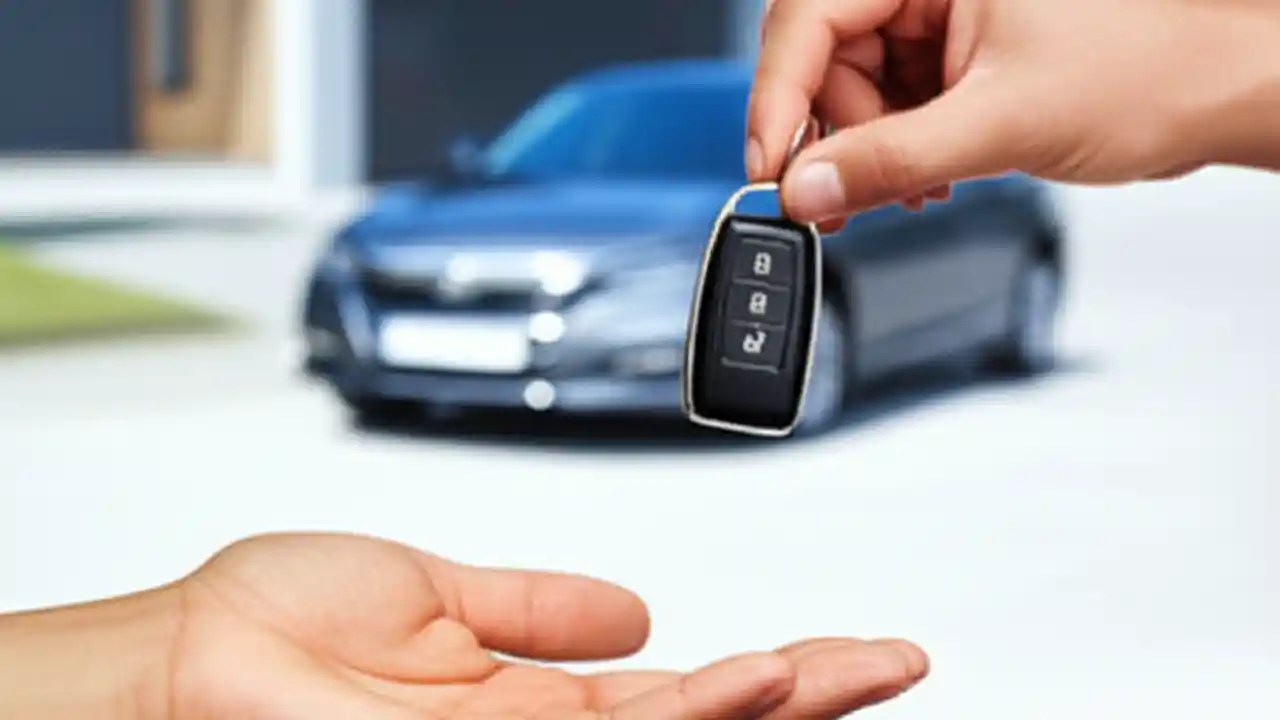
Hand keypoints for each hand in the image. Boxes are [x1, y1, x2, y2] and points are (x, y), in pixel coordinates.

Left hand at [1, 533, 927, 718]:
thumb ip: (537, 606)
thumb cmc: (276, 633)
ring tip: (844, 669)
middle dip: (802, 699)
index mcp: (530, 699)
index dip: (764, 672)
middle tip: (890, 664)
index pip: (677, 693)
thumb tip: (636, 612)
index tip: (835, 645)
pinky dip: (687, 712)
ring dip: (764, 706)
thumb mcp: (438, 597)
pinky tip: (747, 680)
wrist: (175, 665)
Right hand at [748, 0, 1279, 226]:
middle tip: (833, 193)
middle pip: (823, 54)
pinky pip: (888, 104)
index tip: (769, 163)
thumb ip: (891, 160)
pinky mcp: (953, 58)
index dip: (777, 93)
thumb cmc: (1149, 71)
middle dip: (828, 132)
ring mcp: (940, 20)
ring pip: (851, 86)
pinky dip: (894, 150)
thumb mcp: (1000, 122)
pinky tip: (923, 179)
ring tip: (906, 189)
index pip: (810, 14)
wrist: (1211, 99)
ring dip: (864, 150)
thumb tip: (805, 189)